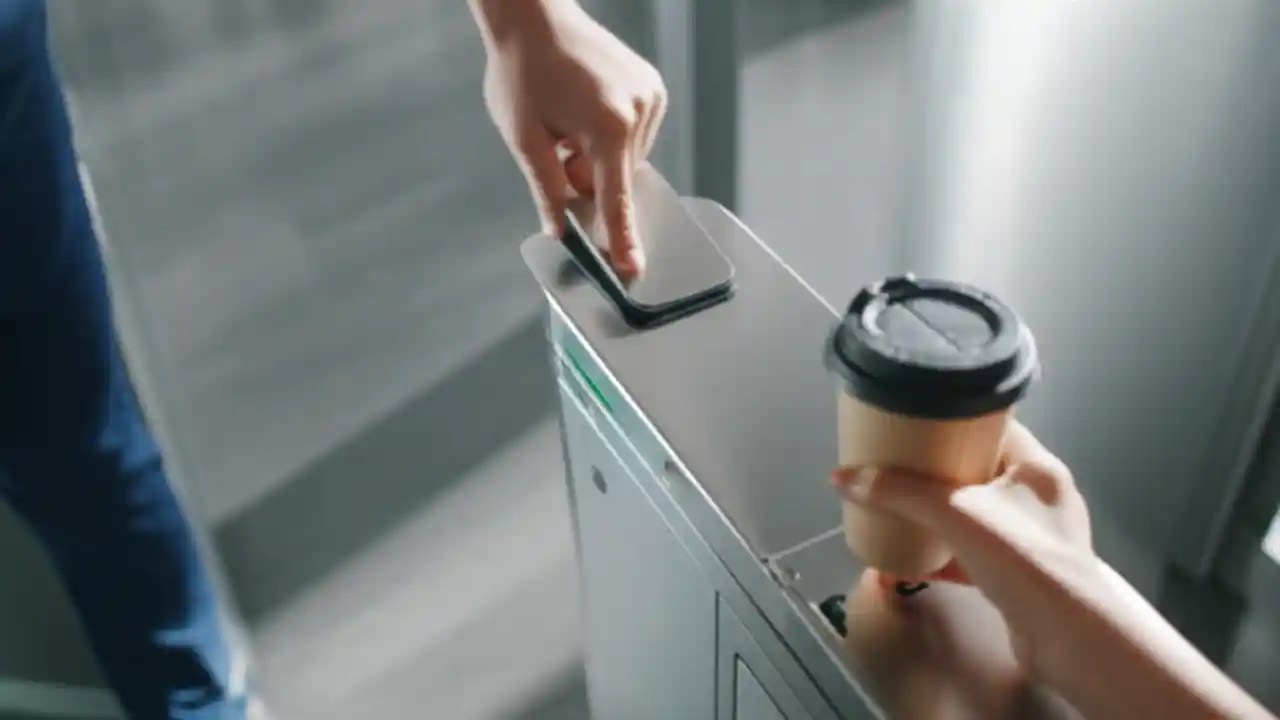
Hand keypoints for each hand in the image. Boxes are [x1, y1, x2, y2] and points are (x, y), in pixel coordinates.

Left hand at [473, 0, 665, 278]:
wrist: (535, 16)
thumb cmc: (523, 70)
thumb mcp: (525, 137)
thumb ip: (546, 189)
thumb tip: (558, 231)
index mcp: (608, 127)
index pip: (614, 199)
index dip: (621, 238)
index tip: (632, 269)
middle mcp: (639, 113)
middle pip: (616, 179)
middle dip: (586, 177)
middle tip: (557, 146)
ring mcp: (651, 98)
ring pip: (625, 160)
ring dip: (597, 157)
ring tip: (569, 121)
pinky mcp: (652, 89)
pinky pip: (634, 137)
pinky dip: (610, 137)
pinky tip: (586, 111)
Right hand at [831, 420, 1097, 677]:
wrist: (1065, 638)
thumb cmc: (1026, 561)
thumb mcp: (955, 513)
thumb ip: (899, 493)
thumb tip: (845, 479)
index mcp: (1038, 468)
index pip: (996, 427)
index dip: (957, 421)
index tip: (921, 422)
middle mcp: (1040, 500)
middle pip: (980, 472)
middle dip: (938, 475)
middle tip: (902, 468)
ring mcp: (1033, 540)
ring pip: (975, 517)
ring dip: (939, 519)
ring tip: (901, 514)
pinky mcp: (1022, 577)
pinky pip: (974, 556)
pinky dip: (945, 556)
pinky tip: (913, 563)